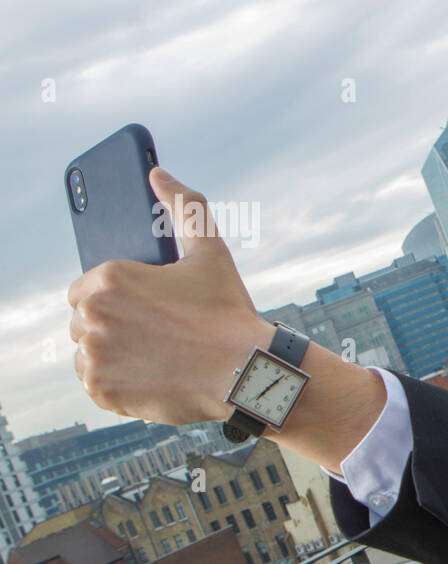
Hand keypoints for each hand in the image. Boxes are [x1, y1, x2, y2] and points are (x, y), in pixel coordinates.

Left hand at [67, 167, 271, 425]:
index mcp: (110, 279)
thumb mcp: (210, 253)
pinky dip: (118, 385)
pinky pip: (96, 386)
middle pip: (85, 324)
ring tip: (155, 358)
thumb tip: (158, 174)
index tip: (142, 313)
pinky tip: (152, 378)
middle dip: (114, 329)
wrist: (245, 372)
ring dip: (113, 357)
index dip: (114, 301)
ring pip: (89, 355)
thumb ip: (184, 207)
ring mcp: (95, 356)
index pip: (85, 290)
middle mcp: (94, 315)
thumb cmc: (228, 313)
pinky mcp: (102, 389)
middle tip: (156, 337)